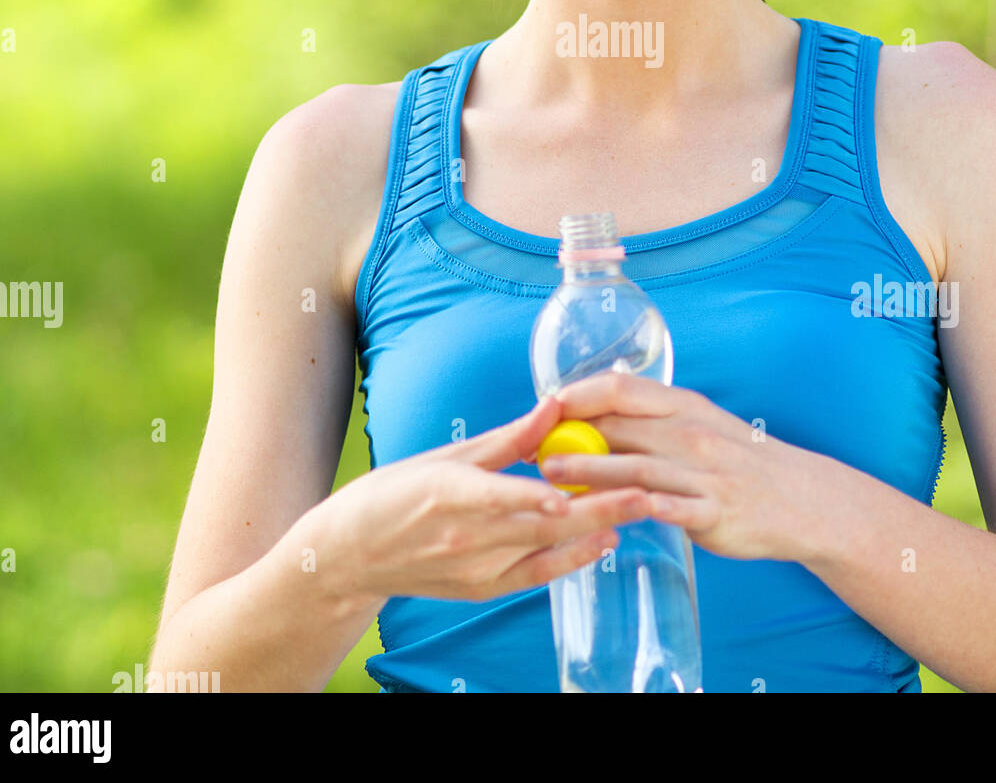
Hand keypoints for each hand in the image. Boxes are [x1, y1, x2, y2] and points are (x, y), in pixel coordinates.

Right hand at [320, 395, 652, 604]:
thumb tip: (555, 405)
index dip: (533, 497)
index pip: (495, 496)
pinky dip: (571, 559)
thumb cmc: (396, 493)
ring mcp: (473, 569)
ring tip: (638, 509)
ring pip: (544, 550)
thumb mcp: (447, 456)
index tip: (571, 493)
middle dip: (596, 509)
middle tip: (641, 492)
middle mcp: (462, 537)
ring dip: (594, 531)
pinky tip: (604, 541)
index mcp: (446, 494)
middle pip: (538, 525)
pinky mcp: (480, 589)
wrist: (353, 554)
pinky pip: (535, 575)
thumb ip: (507, 437)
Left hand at [532, 373, 806, 561]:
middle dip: (568, 433)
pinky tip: (603, 515)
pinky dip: (632, 508)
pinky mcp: (712, 510)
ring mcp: (701, 472)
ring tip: (549, 473)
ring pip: (634, 466)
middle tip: (525, 445)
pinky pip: (666, 508)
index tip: (542, 407)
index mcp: (684, 406)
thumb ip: (654, 423)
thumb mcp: (699, 426)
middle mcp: (690, 432)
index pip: (620, 388)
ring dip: (588, 469)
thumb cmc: (739, 462)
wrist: (801, 498)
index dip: (577, 394)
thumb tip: (595, 420)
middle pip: (619, 425)